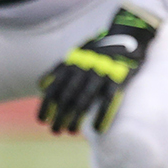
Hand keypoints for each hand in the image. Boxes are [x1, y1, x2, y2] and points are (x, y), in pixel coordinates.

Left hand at [38, 8, 157, 133]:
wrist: (127, 36)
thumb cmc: (99, 50)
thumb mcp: (76, 54)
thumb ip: (58, 69)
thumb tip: (40, 85)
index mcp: (72, 63)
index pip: (54, 87)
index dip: (46, 105)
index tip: (41, 121)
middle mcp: (84, 68)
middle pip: (67, 96)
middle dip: (59, 116)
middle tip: (55, 131)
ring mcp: (101, 72)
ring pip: (84, 100)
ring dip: (75, 118)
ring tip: (70, 132)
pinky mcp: (118, 77)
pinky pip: (108, 100)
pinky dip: (102, 115)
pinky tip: (97, 128)